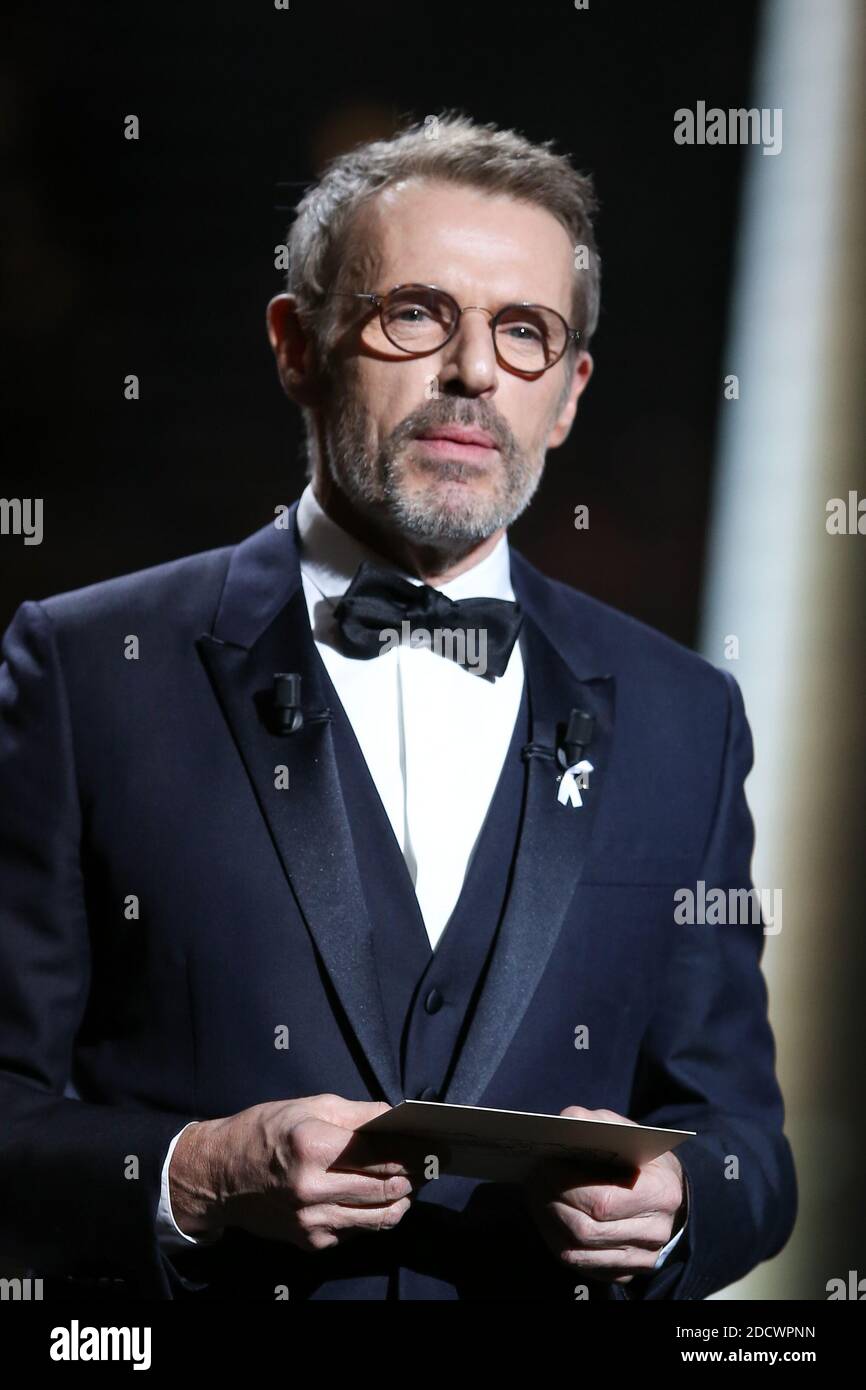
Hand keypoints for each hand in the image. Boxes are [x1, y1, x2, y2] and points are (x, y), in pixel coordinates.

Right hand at [169, 1093, 421, 1251]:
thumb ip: (358, 1115)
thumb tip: (397, 1118)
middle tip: (426, 1167)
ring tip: (406, 1186)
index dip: (413, 1151)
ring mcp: (311, 1220)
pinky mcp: (309, 1241)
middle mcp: (313, 1188)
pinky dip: (368, 1215)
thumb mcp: (309, 1107)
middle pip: (386, 1187)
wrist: (218, 1177)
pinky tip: (368, 1199)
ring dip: (399, 1201)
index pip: (382, 1153)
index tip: (432, 1148)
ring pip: (377, 1217)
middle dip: (412, 1176)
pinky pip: (354, 1231)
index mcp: (314, 1146)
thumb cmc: (264, 1132)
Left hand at [524, 1105, 685, 1283]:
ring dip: (549, 1222)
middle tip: (534, 1178)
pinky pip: (581, 1264)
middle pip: (587, 1230)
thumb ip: (599, 1122)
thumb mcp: (628, 1133)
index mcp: (661, 1194)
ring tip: (536, 1194)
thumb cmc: (641, 1158)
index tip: (545, 1165)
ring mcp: (642, 1258)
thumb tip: (568, 1119)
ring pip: (578, 1251)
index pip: (603, 1201)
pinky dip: (556, 1240)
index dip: (567, 1186)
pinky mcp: (625, 1272)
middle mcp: (656, 1233)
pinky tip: (548, 1216)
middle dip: (552, 1202)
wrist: (667, 1194)